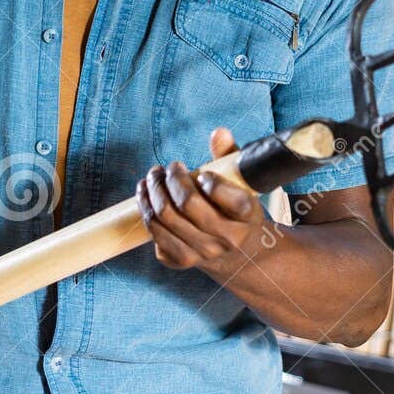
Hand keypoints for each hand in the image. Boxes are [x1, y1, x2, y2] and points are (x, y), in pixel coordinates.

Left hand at [136, 127, 266, 278]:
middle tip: (168, 168)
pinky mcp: (181, 261)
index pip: (225, 196)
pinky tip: (146, 195)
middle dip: (171, 179)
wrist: (238, 254)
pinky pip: (154, 234)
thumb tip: (218, 132)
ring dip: (152, 191)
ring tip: (153, 177)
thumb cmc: (237, 210)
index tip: (201, 174)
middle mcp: (227, 239)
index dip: (207, 180)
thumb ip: (231, 156)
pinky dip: (145, 210)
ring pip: (164, 219)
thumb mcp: (243, 183)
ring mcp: (203, 253)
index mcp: (248, 216)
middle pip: (187, 204)